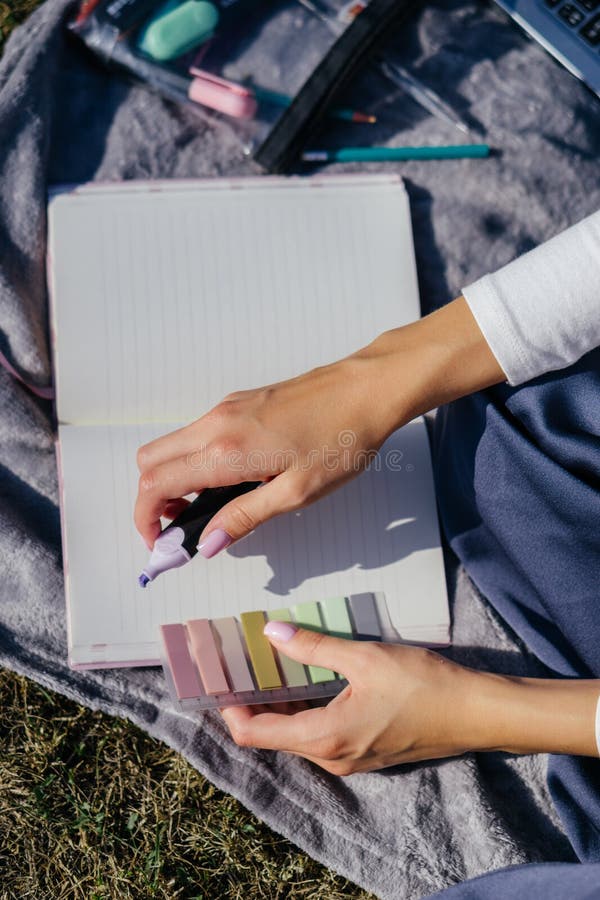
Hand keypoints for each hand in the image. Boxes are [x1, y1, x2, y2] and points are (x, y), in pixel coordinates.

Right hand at [134, 297, 504, 549]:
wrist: (367, 389)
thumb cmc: (341, 441)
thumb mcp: (297, 492)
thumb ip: (246, 517)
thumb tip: (209, 542)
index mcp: (225, 451)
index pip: (155, 485)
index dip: (146, 519)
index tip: (162, 543)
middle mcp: (215, 424)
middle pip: (150, 460)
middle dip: (152, 498)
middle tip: (182, 525)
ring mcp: (226, 408)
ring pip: (173, 444)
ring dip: (174, 477)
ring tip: (210, 506)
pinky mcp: (240, 401)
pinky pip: (198, 432)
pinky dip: (195, 458)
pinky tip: (233, 477)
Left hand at [221, 623, 599, 772]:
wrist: (474, 713)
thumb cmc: (422, 685)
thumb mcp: (364, 658)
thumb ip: (313, 646)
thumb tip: (271, 632)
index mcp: (324, 738)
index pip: (254, 734)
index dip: (228, 710)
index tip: (216, 679)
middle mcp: (331, 757)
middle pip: (272, 735)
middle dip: (251, 702)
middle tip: (239, 663)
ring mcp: (349, 759)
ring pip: (296, 735)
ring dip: (278, 705)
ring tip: (268, 665)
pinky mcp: (364, 752)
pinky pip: (319, 735)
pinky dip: (303, 710)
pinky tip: (306, 680)